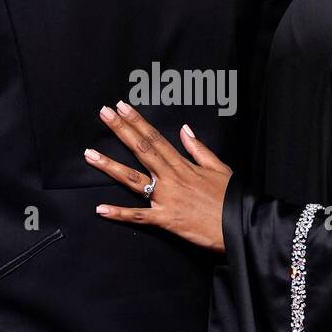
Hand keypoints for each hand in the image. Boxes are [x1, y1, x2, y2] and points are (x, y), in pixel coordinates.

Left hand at [85, 100, 231, 252]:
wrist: (241, 225)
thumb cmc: (232, 198)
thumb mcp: (220, 168)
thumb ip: (199, 149)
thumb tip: (185, 129)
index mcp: (183, 165)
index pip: (156, 138)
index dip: (137, 121)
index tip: (122, 107)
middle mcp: (171, 178)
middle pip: (142, 150)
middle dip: (121, 130)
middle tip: (103, 114)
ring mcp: (166, 198)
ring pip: (133, 179)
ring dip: (110, 166)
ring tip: (89, 154)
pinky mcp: (166, 220)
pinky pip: (139, 216)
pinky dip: (119, 213)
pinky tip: (100, 208)